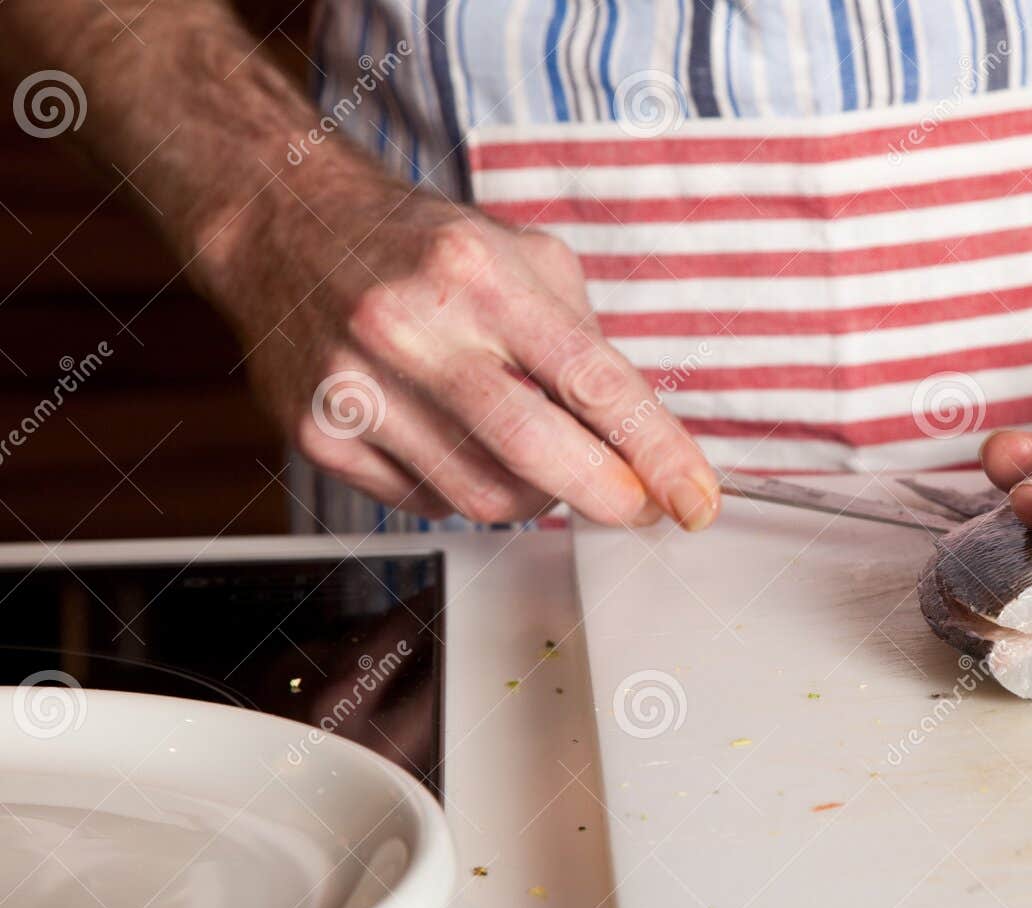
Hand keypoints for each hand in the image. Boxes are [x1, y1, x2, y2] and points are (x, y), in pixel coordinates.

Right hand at [205, 162, 718, 528]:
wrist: (285, 228)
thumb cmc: (421, 248)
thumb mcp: (522, 259)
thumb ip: (586, 347)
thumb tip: (645, 448)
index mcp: (477, 274)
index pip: (591, 382)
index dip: (656, 453)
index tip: (696, 500)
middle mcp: (410, 329)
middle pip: (535, 454)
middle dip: (606, 495)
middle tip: (634, 503)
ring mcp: (356, 388)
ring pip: (483, 497)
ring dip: (534, 496)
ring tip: (531, 453)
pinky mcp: (320, 436)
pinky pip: (426, 505)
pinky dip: (463, 490)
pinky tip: (455, 443)